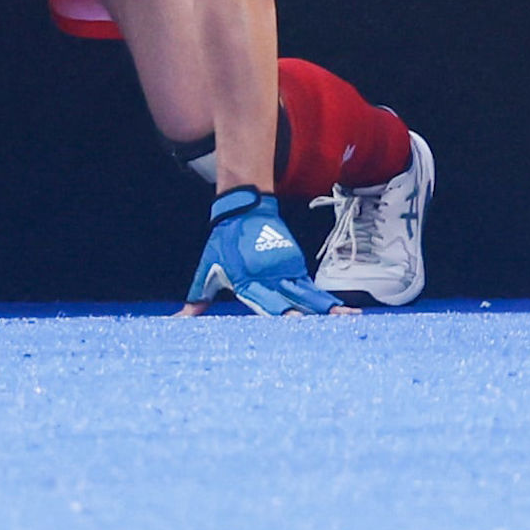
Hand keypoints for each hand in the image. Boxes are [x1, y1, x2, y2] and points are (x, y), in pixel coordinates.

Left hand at [183, 187, 333, 316]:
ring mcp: (287, 267)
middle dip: (315, 311)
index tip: (297, 319)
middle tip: (337, 322)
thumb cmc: (224, 241)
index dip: (282, 310)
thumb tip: (179, 320)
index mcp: (249, 279)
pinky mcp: (295, 262)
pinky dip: (323, 298)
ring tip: (350, 317)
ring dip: (328, 305)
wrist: (245, 207)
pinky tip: (339, 311)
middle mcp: (272, 274)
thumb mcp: (207, 268)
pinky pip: (309, 285)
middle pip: (297, 296)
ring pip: (310, 292)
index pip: (267, 299)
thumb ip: (198, 298)